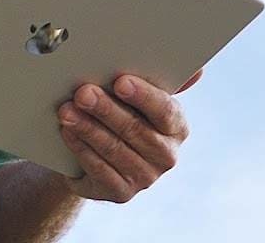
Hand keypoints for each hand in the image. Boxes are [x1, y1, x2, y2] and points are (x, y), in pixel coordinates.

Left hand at [56, 72, 198, 202]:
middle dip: (106, 109)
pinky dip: (81, 148)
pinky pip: (99, 169)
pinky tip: (67, 132)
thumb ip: (159, 81)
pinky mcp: (122, 192)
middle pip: (135, 130)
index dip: (143, 96)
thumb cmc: (121, 114)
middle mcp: (166, 155)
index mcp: (177, 127)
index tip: (120, 81)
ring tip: (66, 110)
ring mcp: (145, 177)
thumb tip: (198, 70)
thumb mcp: (138, 97)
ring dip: (88, 128)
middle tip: (82, 93)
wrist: (99, 154)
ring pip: (114, 149)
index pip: (164, 111)